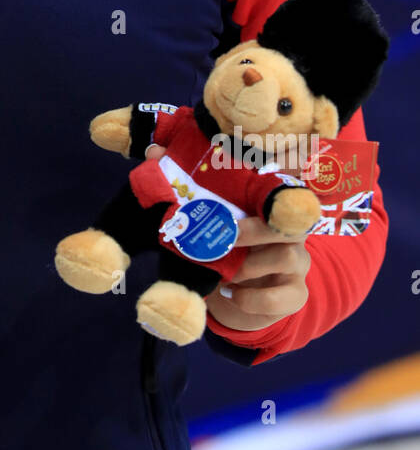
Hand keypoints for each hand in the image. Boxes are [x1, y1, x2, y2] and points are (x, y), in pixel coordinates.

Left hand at [142, 145, 310, 331]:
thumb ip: (180, 185)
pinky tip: (230, 294)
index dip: (275, 192)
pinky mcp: (294, 294)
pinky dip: (254, 299)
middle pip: (292, 223)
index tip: (252, 192)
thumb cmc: (220, 245)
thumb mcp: (201, 219)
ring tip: (222, 273)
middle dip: (257, 230)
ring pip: (288, 258)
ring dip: (250, 266)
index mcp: (269, 207)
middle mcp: (290, 231)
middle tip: (226, 237)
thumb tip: (153, 150)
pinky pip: (283, 297)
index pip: (284, 192)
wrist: (231, 293)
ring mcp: (297, 263)